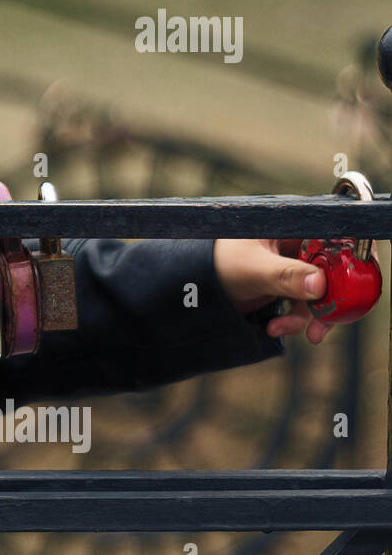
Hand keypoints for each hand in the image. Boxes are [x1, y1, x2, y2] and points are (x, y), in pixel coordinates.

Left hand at [211, 238, 376, 343]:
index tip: (362, 280)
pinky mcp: (287, 288)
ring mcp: (294, 266)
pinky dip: (297, 321)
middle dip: (332, 300)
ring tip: (282, 330)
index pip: (339, 235)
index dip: (357, 255)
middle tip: (324, 324)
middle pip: (337, 270)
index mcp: (294, 225)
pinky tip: (274, 328)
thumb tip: (320, 285)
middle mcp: (299, 243)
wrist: (191, 286)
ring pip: (323, 293)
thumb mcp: (251, 269)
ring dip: (310, 317)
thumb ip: (285, 276)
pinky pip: (307, 306)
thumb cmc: (214, 263)